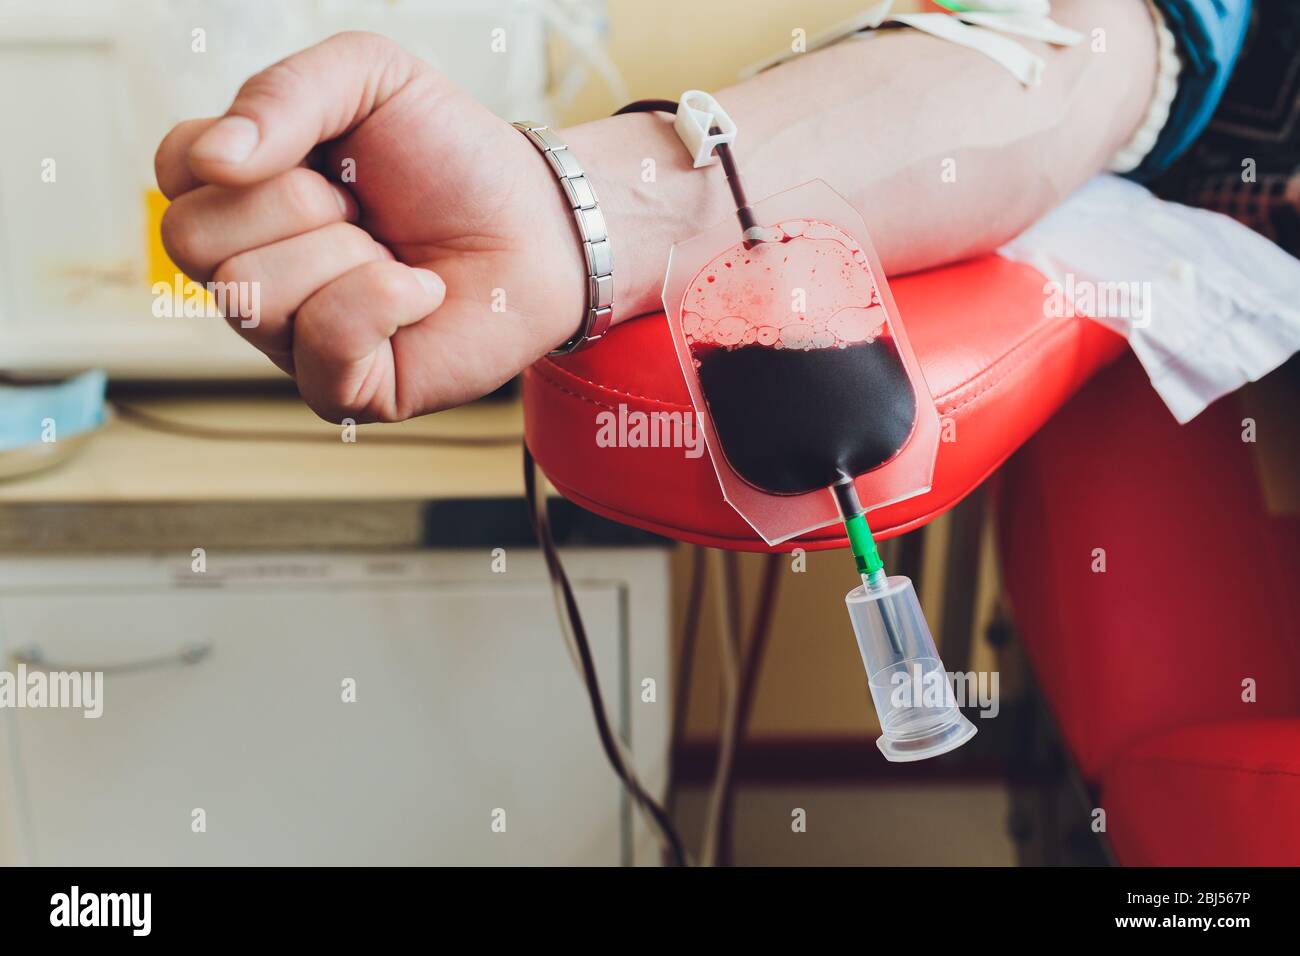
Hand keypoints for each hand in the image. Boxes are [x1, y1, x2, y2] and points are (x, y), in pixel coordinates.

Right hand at [155, 31, 586, 421]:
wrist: (537, 224)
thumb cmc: (453, 160)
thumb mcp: (370, 78)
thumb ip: (282, 93)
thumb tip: (214, 160)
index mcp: (242, 196)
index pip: (175, 171)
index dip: (244, 151)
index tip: (321, 151)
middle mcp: (252, 270)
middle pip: (194, 241)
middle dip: (296, 204)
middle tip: (361, 206)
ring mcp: (288, 337)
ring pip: (251, 294)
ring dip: (346, 253)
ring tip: (391, 250)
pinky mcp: (338, 389)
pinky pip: (324, 343)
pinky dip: (384, 301)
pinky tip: (418, 293)